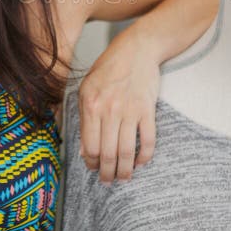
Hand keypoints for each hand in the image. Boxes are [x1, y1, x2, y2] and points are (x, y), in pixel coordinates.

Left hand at [78, 32, 160, 182]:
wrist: (136, 49)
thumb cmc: (108, 68)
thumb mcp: (86, 87)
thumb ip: (83, 117)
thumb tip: (84, 149)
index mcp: (90, 105)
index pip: (89, 145)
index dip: (91, 163)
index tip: (93, 169)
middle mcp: (109, 110)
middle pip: (107, 153)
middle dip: (107, 173)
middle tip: (108, 181)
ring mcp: (130, 110)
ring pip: (126, 151)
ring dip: (125, 170)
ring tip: (124, 177)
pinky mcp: (147, 110)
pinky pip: (148, 140)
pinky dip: (145, 156)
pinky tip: (140, 162)